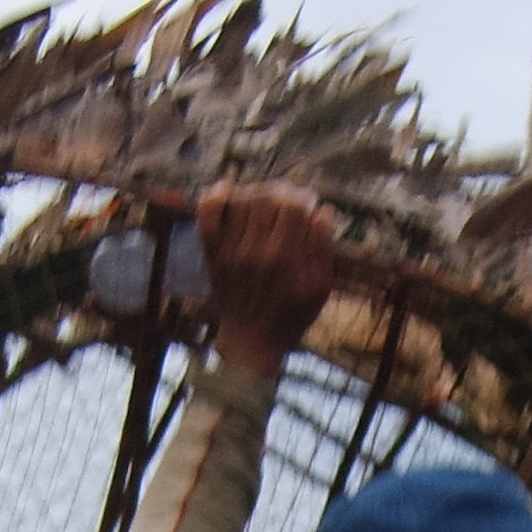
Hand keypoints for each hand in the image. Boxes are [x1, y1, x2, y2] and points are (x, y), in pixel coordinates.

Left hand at [197, 181, 336, 379]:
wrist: (251, 342)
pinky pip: (208, 215)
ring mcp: (230, 250)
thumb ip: (323, 250)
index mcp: (286, 258)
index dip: (303, 197)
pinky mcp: (213, 253)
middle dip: (282, 192)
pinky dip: (215, 197)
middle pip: (267, 197)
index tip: (308, 204)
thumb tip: (323, 212)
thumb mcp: (319, 290)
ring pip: (241, 200)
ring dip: (257, 193)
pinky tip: (227, 188)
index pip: (293, 205)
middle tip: (288, 202)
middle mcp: (256, 250)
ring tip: (267, 203)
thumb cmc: (290, 317)